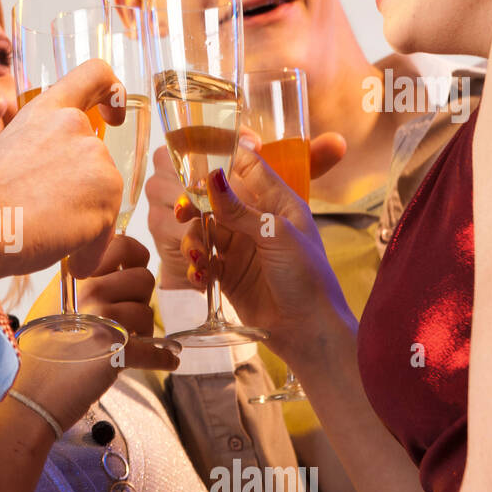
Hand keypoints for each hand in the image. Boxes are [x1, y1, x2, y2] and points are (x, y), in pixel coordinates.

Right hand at [0, 59, 124, 279]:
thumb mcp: (10, 150)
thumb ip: (43, 145)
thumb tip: (55, 168)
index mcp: (46, 110)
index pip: (94, 74)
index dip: (110, 94)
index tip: (111, 118)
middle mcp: (73, 125)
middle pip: (98, 156)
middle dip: (82, 189)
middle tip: (51, 214)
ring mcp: (95, 156)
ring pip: (103, 193)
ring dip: (84, 220)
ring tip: (50, 237)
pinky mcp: (109, 190)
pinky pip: (108, 226)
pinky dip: (91, 246)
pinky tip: (68, 255)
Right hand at [14, 235, 178, 432]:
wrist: (25, 392)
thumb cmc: (36, 350)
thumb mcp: (51, 303)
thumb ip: (81, 282)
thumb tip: (119, 268)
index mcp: (76, 275)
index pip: (125, 245)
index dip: (135, 259)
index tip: (132, 273)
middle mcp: (90, 290)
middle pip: (143, 279)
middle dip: (140, 298)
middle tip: (124, 317)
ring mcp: (104, 319)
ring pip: (147, 314)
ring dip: (142, 330)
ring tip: (123, 343)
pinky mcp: (117, 350)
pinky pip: (153, 350)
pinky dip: (162, 357)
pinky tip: (169, 360)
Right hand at [151, 132, 345, 291]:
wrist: (308, 331)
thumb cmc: (306, 278)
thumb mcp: (275, 237)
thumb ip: (239, 209)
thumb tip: (211, 176)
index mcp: (278, 204)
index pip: (249, 168)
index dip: (223, 160)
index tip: (195, 159)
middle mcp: (257, 222)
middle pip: (216, 200)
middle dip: (196, 205)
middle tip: (184, 215)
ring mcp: (241, 249)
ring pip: (204, 231)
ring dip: (194, 241)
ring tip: (198, 258)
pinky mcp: (228, 275)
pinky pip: (203, 261)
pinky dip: (196, 267)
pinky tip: (200, 278)